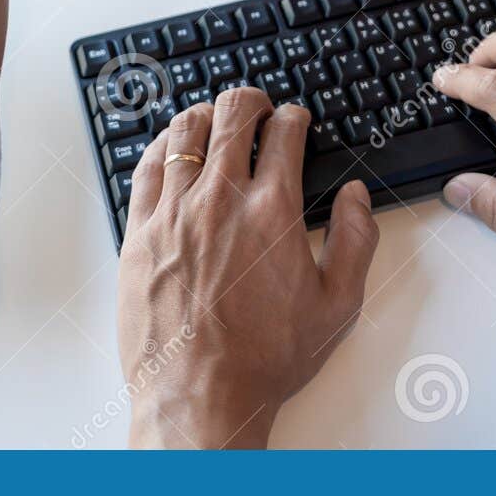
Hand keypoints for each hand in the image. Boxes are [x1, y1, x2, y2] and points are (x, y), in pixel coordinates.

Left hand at [116, 89, 379, 447]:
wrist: (199, 395)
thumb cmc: (266, 358)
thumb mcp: (337, 306)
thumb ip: (356, 241)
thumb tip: (356, 197)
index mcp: (273, 211)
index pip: (284, 133)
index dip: (294, 116)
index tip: (295, 121)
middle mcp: (221, 199)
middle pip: (232, 114)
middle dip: (251, 99)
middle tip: (258, 106)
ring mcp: (174, 212)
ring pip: (184, 131)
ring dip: (206, 114)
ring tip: (215, 118)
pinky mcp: (139, 232)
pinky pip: (146, 166)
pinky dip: (163, 145)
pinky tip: (172, 147)